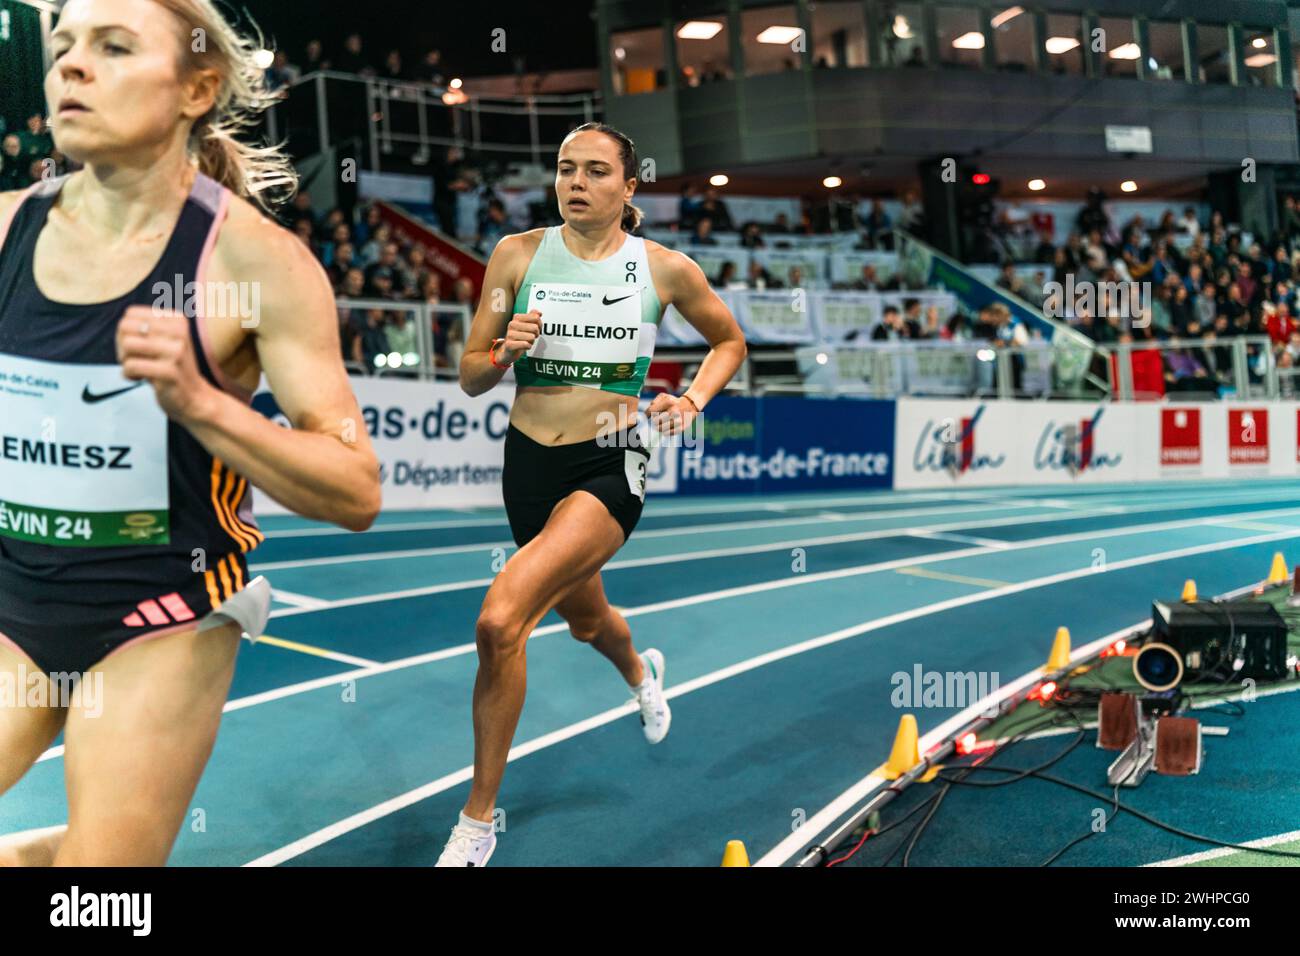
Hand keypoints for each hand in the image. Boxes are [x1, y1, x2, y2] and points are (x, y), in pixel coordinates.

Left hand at [116, 305, 219, 425]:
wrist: (194, 398)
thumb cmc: (171, 368)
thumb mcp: (163, 341)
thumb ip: (145, 327)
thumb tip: (122, 325)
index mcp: (178, 320)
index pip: (131, 314)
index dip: (126, 331)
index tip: (138, 347)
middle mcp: (179, 332)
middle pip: (125, 327)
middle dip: (121, 345)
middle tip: (134, 358)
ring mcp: (176, 352)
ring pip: (127, 344)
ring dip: (124, 360)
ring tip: (138, 369)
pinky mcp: (169, 371)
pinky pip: (131, 366)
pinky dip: (128, 375)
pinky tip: (140, 379)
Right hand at [499, 309, 541, 362]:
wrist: (508, 350)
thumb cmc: (520, 336)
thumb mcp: (527, 325)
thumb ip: (533, 317)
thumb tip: (539, 313)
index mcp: (517, 317)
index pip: (536, 317)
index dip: (539, 324)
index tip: (535, 328)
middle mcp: (512, 324)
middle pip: (535, 327)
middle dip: (536, 334)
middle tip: (531, 336)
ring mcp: (509, 334)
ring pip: (531, 337)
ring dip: (531, 341)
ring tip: (526, 341)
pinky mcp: (509, 344)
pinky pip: (526, 344)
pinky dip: (528, 347)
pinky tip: (524, 346)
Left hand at [645, 391, 698, 435]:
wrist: (690, 404)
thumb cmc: (673, 401)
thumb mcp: (664, 396)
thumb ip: (654, 403)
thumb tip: (647, 413)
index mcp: (667, 402)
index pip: (651, 411)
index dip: (646, 415)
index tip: (646, 417)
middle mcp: (673, 411)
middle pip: (656, 421)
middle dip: (655, 422)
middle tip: (656, 422)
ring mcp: (679, 419)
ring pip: (663, 428)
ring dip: (660, 428)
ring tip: (660, 427)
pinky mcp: (683, 425)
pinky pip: (672, 432)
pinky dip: (667, 433)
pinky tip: (665, 432)